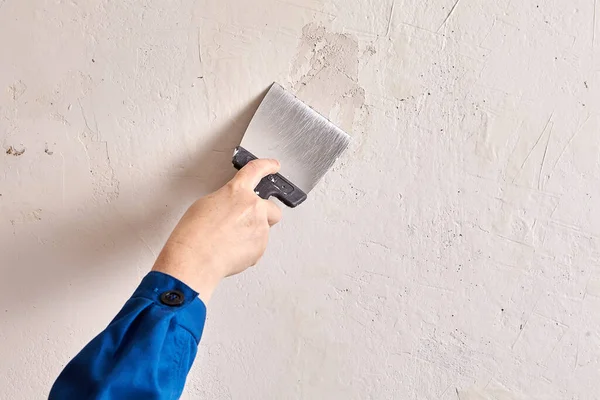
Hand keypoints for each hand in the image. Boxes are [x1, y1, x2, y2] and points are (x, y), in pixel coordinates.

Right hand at [152, 159, 282, 302]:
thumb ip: (228, 201)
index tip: (274, 166)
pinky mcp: (261, 247)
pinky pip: (259, 246)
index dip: (267, 166)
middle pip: (272, 207)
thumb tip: (234, 208)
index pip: (255, 171)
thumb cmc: (194, 235)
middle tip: (248, 222)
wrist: (195, 259)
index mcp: (237, 192)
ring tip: (229, 242)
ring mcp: (260, 227)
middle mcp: (253, 207)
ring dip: (252, 234)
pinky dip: (249, 249)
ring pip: (264, 230)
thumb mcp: (206, 205)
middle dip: (265, 214)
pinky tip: (232, 251)